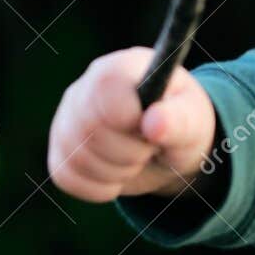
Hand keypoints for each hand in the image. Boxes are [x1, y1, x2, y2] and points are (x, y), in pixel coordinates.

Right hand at [47, 47, 216, 202]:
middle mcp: (85, 89)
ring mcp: (67, 120)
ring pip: (76, 157)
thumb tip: (154, 122)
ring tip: (138, 159)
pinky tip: (120, 173)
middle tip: (150, 148)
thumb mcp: (194, 120)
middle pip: (88, 128)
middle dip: (129, 151)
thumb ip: (179, 119)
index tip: (148, 130)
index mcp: (122, 68)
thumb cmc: (185, 123)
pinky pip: (67, 178)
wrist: (170, 150)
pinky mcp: (60, 151)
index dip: (125, 113)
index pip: (104, 85)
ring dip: (118, 172)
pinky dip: (101, 186)